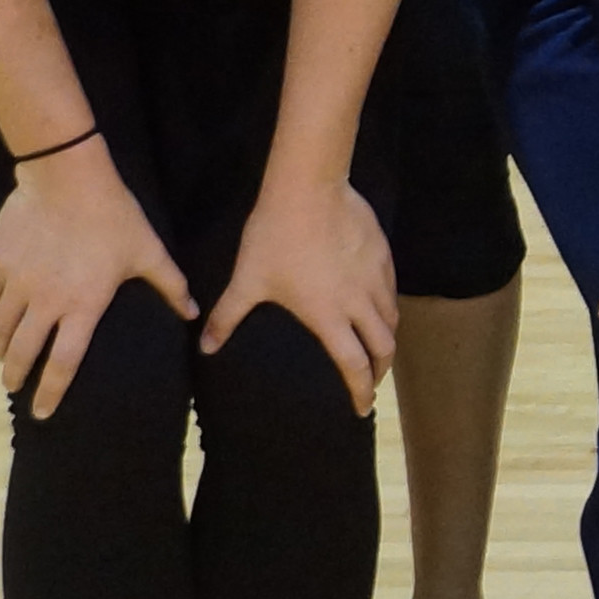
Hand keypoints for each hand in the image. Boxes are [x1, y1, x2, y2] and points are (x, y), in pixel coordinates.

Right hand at [0, 144, 198, 419]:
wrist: (66, 178)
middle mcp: (45, 302)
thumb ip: (171, 286)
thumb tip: (193, 314)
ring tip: (3, 359)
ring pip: (0, 329)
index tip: (43, 413)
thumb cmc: (114, 216)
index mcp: (82, 306)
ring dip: (0, 349)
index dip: (52, 391)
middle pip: (23, 353)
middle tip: (14, 389)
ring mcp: (17, 283)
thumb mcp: (148, 252)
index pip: (64, 362)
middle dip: (17, 377)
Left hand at [203, 171, 397, 409]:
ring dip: (386, 338)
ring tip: (378, 346)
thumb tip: (205, 347)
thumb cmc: (275, 237)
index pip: (354, 365)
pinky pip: (392, 289)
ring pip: (393, 318)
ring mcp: (375, 277)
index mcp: (329, 316)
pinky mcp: (382, 254)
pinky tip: (377, 302)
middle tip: (372, 380)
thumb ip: (228, 316)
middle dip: (381, 370)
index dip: (360, 391)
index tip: (360, 409)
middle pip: (385, 347)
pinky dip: (387, 306)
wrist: (308, 189)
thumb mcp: (247, 280)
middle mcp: (359, 302)